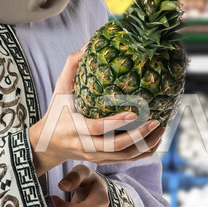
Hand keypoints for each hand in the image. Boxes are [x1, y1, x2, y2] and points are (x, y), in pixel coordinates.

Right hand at [30, 46, 165, 174]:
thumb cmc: (56, 113)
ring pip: (123, 157)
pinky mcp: (101, 161)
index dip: (116, 123)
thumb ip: (72, 67)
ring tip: (160, 129)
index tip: (134, 113)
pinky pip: (125, 161)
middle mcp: (85, 145)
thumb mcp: (60, 89)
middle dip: (138, 136)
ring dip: (144, 145)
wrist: (47, 145)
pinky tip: (154, 140)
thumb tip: (88, 44)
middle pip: (114, 147)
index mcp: (74, 127)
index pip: (97, 129)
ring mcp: (94, 156)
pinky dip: (142, 153)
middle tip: (155, 121)